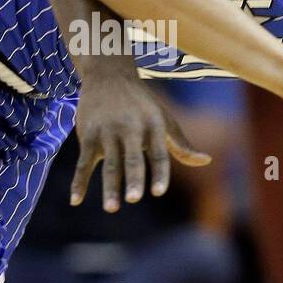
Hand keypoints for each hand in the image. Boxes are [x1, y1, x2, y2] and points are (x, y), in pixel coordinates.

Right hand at [70, 72, 210, 210]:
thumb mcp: (164, 119)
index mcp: (153, 126)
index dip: (159, 173)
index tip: (158, 192)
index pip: (158, 153)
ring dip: (109, 187)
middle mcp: (130, 128)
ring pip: (109, 163)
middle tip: (134, 199)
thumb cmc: (141, 103)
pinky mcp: (88, 134)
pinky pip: (83, 163)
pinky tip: (76, 201)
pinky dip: (79, 182)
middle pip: (132, 158)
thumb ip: (181, 145)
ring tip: (111, 209)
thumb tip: (206, 162)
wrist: (108, 74)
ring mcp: (107, 131)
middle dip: (133, 178)